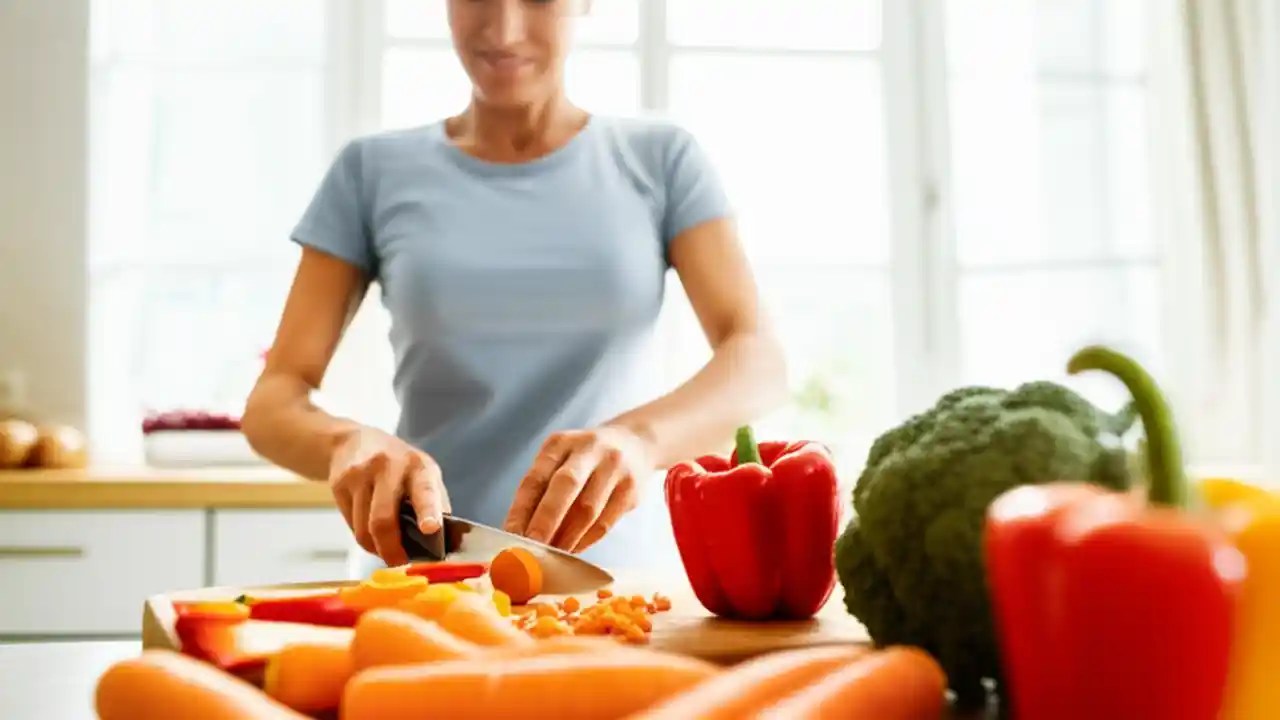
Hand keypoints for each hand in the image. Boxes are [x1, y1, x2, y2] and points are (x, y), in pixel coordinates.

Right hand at [328, 426, 449, 565]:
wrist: (354, 441)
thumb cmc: (399, 465)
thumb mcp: (424, 475)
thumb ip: (435, 504)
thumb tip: (443, 543)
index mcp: (419, 467)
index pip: (424, 490)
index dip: (428, 511)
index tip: (431, 529)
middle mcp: (389, 466)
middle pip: (384, 519)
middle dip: (390, 549)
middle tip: (397, 562)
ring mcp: (361, 474)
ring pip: (363, 528)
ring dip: (374, 547)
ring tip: (383, 547)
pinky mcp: (340, 483)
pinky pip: (349, 524)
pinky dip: (361, 535)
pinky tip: (368, 529)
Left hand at [504, 426, 654, 552]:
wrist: (635, 442)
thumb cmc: (586, 459)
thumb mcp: (560, 460)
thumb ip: (541, 490)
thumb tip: (520, 533)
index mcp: (561, 443)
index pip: (536, 477)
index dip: (521, 510)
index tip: (512, 537)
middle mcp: (589, 449)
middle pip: (566, 486)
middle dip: (546, 521)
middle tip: (532, 548)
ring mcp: (614, 468)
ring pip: (588, 509)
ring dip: (567, 538)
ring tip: (552, 555)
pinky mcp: (631, 489)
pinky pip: (605, 523)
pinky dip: (586, 541)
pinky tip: (573, 549)